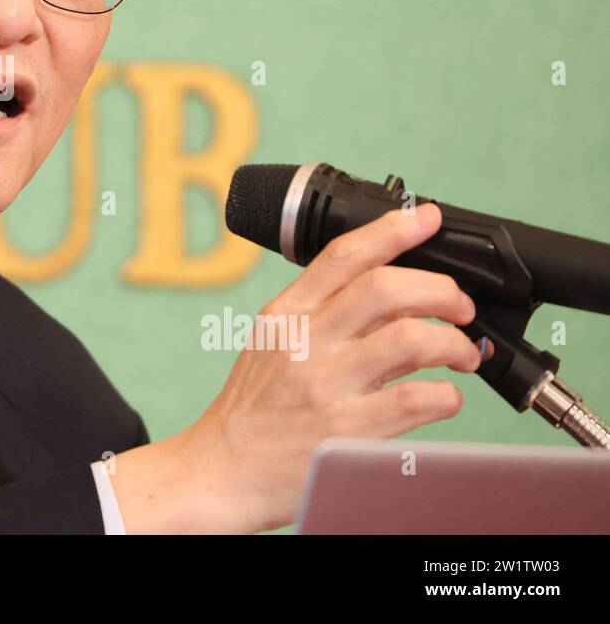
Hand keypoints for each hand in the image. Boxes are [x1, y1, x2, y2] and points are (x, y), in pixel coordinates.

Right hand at [180, 202, 480, 531]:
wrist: (226, 468)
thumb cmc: (255, 406)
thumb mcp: (273, 341)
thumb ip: (322, 311)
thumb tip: (395, 288)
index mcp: (286, 314)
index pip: (342, 255)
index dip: (392, 230)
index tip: (426, 218)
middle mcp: (306, 343)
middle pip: (386, 288)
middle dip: (441, 290)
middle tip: (459, 306)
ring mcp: (327, 387)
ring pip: (410, 339)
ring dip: (453, 342)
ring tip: (461, 353)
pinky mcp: (350, 432)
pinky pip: (417, 400)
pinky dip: (447, 395)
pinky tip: (443, 397)